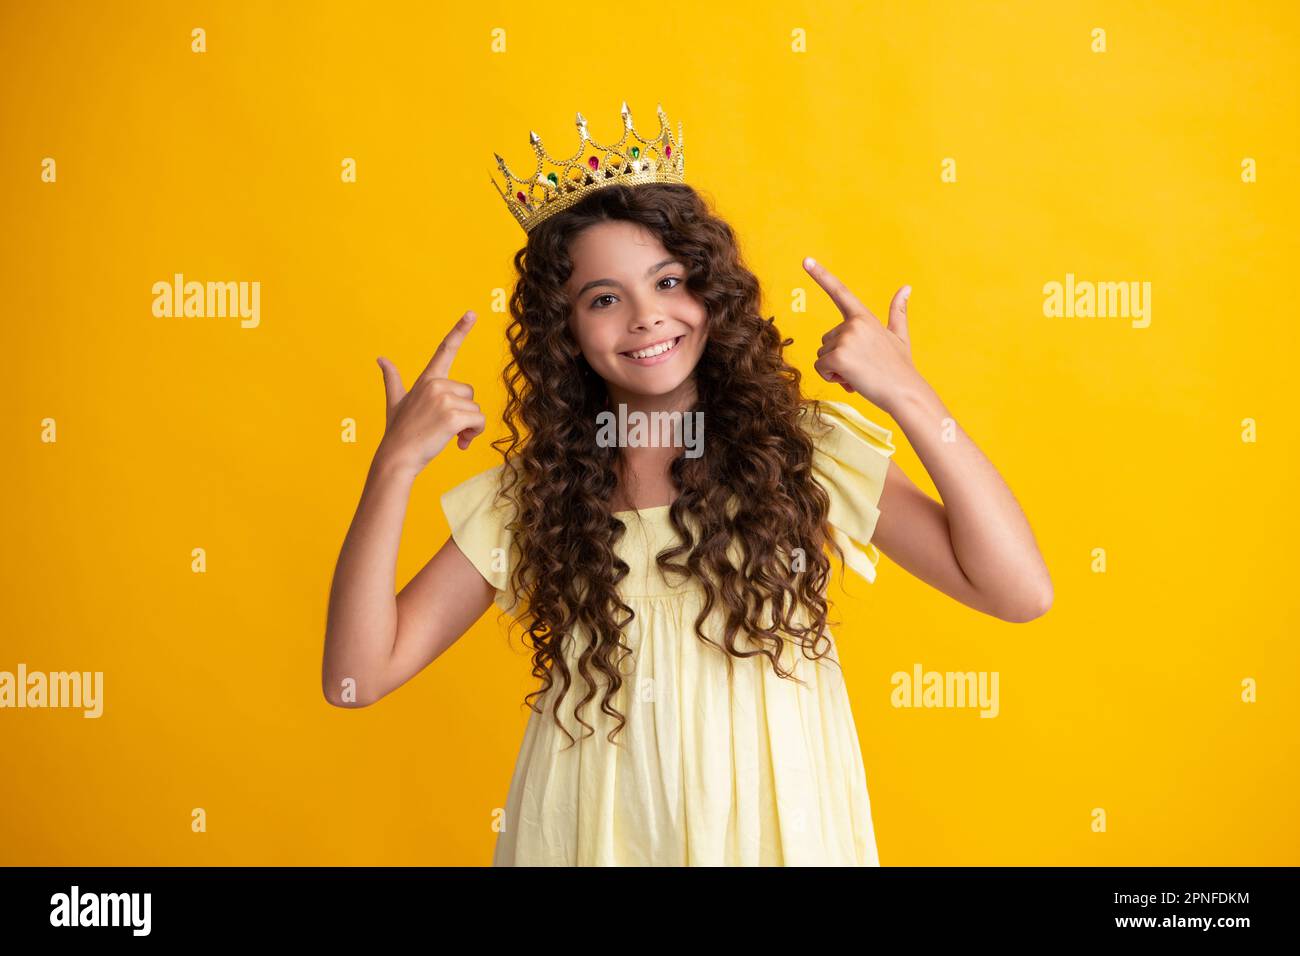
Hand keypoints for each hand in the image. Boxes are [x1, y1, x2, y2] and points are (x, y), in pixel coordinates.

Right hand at [374, 311, 485, 476]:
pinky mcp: (452, 415)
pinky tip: (459, 443)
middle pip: (469, 394)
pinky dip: (474, 434)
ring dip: (469, 427)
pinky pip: (478, 421)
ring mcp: (443, 398)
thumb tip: (380, 359)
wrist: (396, 458)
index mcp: (427, 379)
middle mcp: (435, 384)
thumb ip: (392, 379)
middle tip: (446, 429)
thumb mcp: (395, 402)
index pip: (445, 349)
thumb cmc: (398, 432)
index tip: (472, 313)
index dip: (460, 330)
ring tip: (450, 436)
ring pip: (476, 410)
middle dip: (464, 413)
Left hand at [804, 257, 922, 413]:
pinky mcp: (838, 356)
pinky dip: (831, 378)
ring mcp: (845, 339)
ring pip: (822, 355)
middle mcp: (853, 323)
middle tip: (862, 367)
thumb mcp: (900, 336)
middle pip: (826, 340)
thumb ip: (898, 311)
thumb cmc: (901, 367)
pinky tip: (851, 380)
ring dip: (835, 369)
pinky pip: (820, 367)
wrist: (906, 393)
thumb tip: (906, 287)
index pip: (840, 292)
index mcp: (864, 316)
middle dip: (838, 356)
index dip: (821, 275)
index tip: (806, 260)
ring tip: (859, 374)